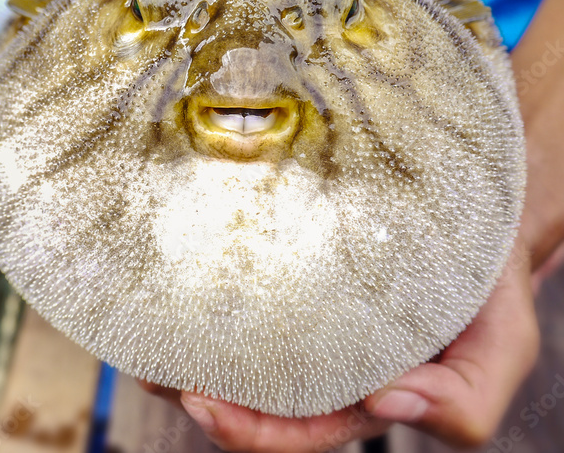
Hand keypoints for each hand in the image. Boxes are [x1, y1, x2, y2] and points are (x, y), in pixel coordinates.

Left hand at [143, 234, 538, 451]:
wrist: (479, 214)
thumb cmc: (486, 287)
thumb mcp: (503, 350)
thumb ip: (464, 399)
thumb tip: (388, 405)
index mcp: (363, 392)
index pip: (296, 428)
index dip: (246, 430)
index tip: (199, 400)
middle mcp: (322, 359)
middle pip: (247, 392)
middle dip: (192, 390)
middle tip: (149, 369)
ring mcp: (300, 313)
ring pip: (232, 344)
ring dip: (182, 345)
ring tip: (139, 330)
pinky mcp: (287, 265)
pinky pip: (239, 288)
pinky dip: (199, 290)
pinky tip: (166, 275)